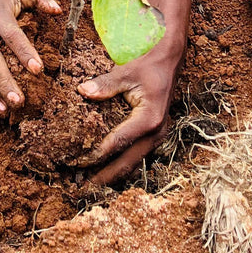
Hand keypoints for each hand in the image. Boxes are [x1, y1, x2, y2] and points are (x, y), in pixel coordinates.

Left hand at [76, 44, 183, 183]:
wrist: (172, 63)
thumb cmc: (149, 67)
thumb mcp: (126, 72)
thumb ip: (105, 84)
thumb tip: (82, 91)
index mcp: (149, 119)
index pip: (119, 142)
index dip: (98, 154)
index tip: (79, 162)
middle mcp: (156, 134)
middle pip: (128, 163)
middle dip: (106, 177)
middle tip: (83, 188)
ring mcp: (158, 138)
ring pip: (134, 164)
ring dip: (114, 175)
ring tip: (92, 185)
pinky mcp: (155, 137)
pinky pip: (138, 156)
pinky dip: (122, 165)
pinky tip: (108, 170)